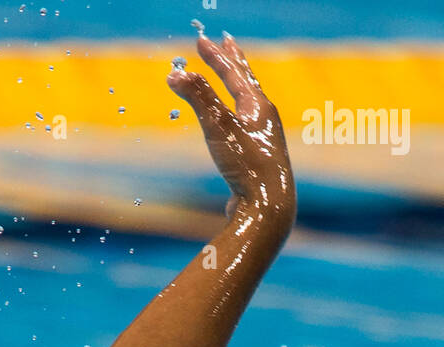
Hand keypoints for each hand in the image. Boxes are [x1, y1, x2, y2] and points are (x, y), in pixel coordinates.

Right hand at [167, 30, 295, 232]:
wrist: (267, 207)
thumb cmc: (246, 165)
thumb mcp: (218, 127)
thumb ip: (198, 98)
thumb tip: (175, 73)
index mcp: (258, 106)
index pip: (234, 73)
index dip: (216, 57)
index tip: (200, 42)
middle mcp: (265, 120)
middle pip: (247, 84)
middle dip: (233, 64)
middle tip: (227, 44)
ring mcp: (264, 141)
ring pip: (248, 108)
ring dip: (237, 91)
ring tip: (233, 83)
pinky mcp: (258, 163)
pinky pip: (245, 131)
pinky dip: (235, 120)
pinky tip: (233, 131)